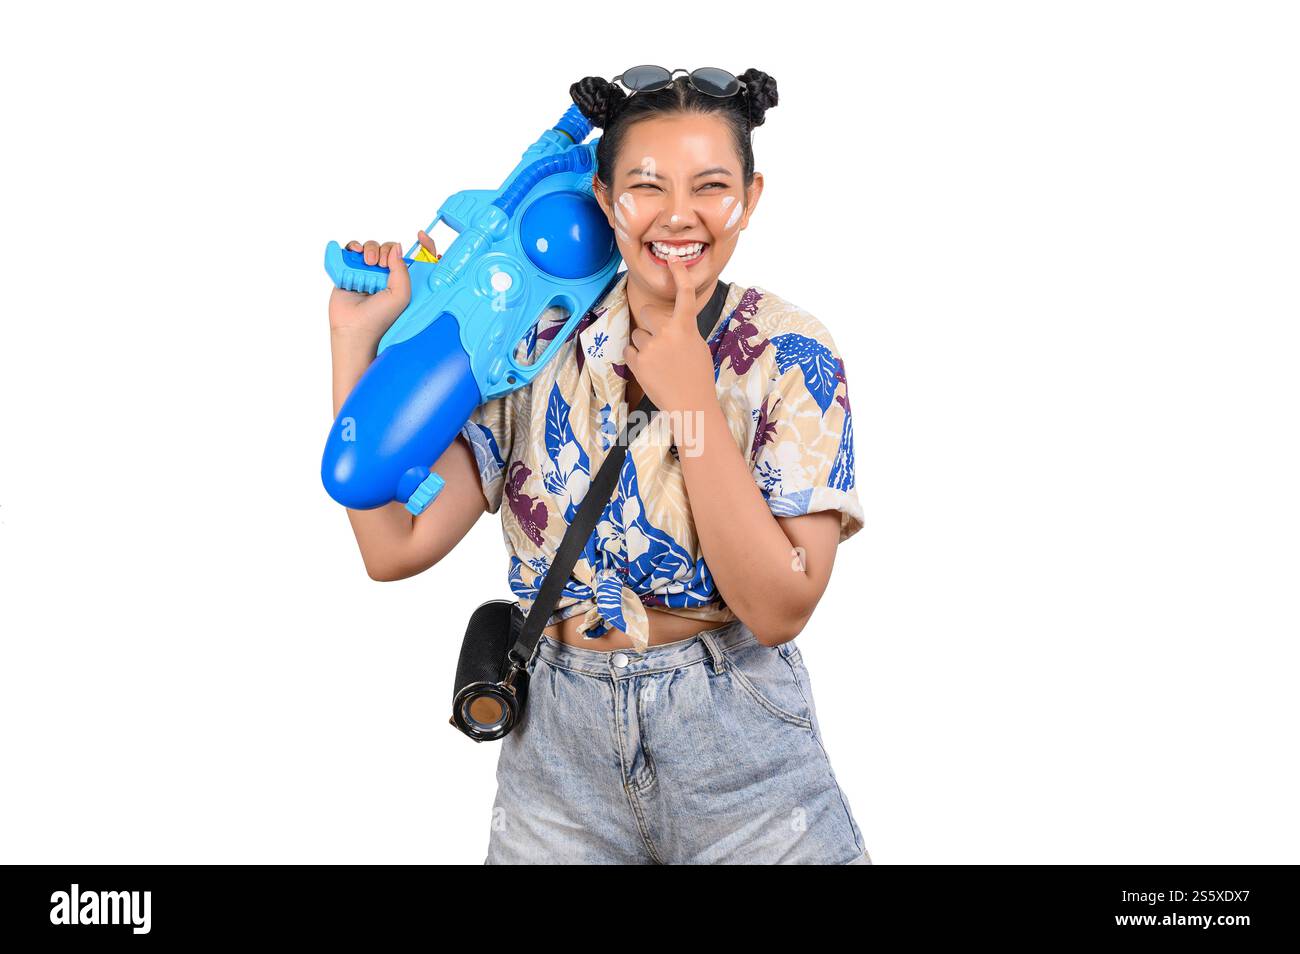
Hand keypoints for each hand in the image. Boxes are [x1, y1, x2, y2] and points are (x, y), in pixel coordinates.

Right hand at [327, 231, 437, 337]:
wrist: (353, 327)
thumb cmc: (380, 318)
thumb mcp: (401, 294)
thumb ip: (402, 269)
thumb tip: (396, 247)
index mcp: (403, 280)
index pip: (415, 258)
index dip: (422, 245)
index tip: (420, 236)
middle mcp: (386, 274)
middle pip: (389, 248)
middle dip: (386, 250)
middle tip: (381, 265)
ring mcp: (368, 271)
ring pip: (371, 247)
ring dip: (370, 249)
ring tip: (368, 264)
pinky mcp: (349, 270)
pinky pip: (351, 250)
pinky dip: (352, 248)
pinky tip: (354, 254)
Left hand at [623, 255, 718, 430]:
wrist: (690, 404)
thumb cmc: (697, 377)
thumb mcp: (697, 346)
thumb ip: (683, 330)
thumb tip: (668, 324)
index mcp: (686, 327)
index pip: (684, 295)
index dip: (679, 275)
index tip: (673, 259)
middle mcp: (667, 333)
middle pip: (647, 313)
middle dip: (650, 322)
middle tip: (660, 339)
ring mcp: (650, 348)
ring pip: (639, 335)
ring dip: (646, 346)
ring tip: (660, 364)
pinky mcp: (637, 363)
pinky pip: (630, 351)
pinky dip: (637, 359)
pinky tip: (651, 370)